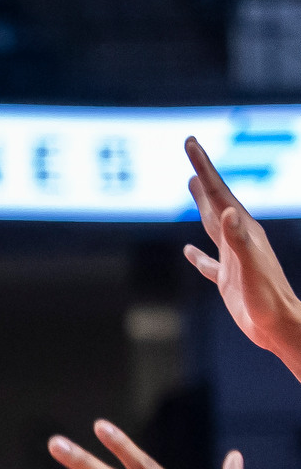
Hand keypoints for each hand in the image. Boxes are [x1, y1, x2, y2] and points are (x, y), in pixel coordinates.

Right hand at [184, 137, 300, 367]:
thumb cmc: (267, 299)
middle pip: (215, 200)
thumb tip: (226, 209)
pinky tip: (189, 252)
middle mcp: (239, 239)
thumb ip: (238, 239)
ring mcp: (233, 258)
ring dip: (201, 204)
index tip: (191, 143)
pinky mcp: (228, 279)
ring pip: (212, 224)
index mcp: (242, 231)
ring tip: (192, 185)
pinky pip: (208, 262)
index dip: (202, 167)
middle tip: (192, 151)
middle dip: (202, 175)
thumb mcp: (251, 267)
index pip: (217, 192)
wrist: (280, 325)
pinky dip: (197, 255)